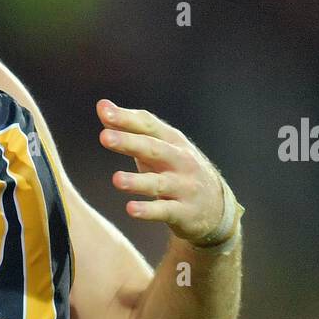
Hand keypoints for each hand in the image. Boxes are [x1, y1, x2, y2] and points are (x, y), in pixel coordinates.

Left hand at [97, 99, 228, 244]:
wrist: (215, 206)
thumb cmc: (176, 169)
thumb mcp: (158, 147)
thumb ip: (130, 128)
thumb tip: (102, 106)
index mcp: (172, 141)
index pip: (149, 125)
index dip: (126, 118)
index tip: (104, 112)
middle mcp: (180, 160)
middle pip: (153, 149)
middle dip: (129, 142)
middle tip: (104, 137)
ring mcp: (184, 186)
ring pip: (158, 183)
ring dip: (137, 181)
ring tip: (116, 179)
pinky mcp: (183, 212)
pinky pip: (164, 210)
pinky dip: (148, 211)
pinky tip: (130, 209)